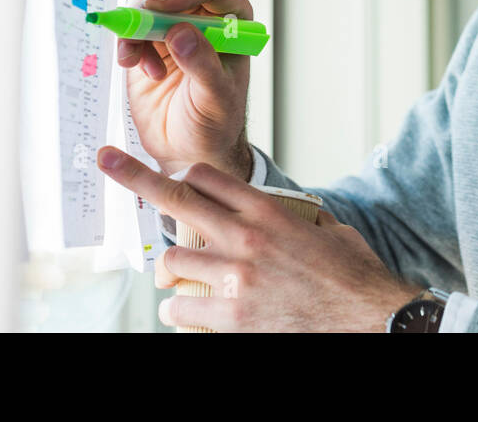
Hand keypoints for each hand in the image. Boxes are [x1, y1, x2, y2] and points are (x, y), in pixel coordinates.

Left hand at [96, 148, 422, 331]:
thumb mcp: (331, 233)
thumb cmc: (355, 278)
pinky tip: (184, 312)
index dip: (185, 177)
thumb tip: (297, 224)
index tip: (174, 179)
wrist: (369, 317)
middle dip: (135, 176)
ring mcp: (236, 276)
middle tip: (108, 160)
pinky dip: (176, 311)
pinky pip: (179, 308)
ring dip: (167, 271)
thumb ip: (302, 223)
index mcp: (269, 212)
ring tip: (173, 279)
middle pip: (176, 198)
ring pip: (171, 259)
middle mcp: (246, 237)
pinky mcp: (232, 315)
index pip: (209, 178)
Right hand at [117, 0, 253, 177]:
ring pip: (146, 3)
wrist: (189, 148)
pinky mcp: (147, 42)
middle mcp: (202, 17)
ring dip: (135, 27)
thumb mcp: (215, 98)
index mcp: (232, 21)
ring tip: (139, 63)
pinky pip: (128, 26)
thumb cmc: (215, 122)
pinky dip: (125, 41)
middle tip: (138, 32)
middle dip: (152, 8)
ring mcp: (172, 28)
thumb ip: (202, 65)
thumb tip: (181, 32)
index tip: (161, 6)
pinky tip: (133, 66)